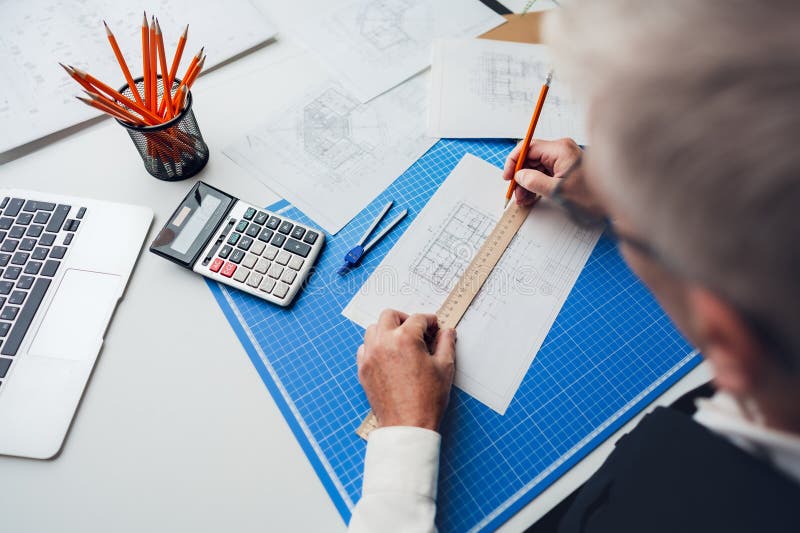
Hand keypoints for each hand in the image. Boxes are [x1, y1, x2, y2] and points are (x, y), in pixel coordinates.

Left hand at [357, 309, 455, 430]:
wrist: (407, 425)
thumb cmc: (426, 399)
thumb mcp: (444, 367)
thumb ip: (446, 344)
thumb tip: (447, 332)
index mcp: (405, 339)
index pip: (418, 319)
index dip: (430, 321)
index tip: (434, 328)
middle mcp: (384, 342)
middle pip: (390, 315)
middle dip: (405, 319)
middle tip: (417, 330)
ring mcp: (370, 355)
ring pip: (374, 329)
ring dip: (387, 330)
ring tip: (401, 342)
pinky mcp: (363, 369)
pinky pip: (365, 348)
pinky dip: (375, 346)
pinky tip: (388, 355)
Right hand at [502, 138, 585, 206]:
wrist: (612, 203)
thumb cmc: (592, 196)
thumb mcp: (558, 191)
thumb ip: (535, 182)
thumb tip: (520, 177)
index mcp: (560, 149)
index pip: (528, 147)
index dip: (514, 161)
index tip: (508, 176)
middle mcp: (561, 150)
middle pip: (531, 158)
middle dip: (520, 176)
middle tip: (515, 193)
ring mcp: (563, 159)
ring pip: (536, 167)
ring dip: (527, 182)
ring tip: (523, 199)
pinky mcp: (565, 168)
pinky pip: (545, 173)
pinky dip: (536, 184)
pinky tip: (531, 197)